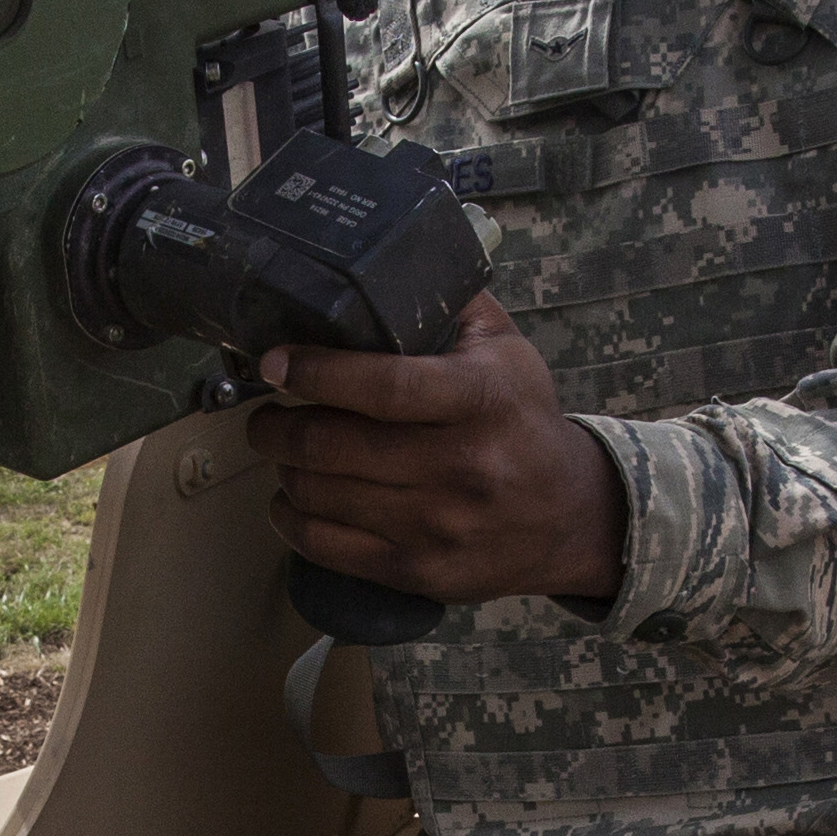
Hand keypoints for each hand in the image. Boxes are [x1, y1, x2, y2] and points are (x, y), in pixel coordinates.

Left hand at [244, 294, 624, 606]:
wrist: (570, 517)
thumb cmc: (523, 421)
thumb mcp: (507, 350)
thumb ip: (451, 302)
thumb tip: (384, 263)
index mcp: (480, 400)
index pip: (382, 386)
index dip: (315, 372)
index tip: (276, 363)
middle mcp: (461, 466)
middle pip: (333, 445)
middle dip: (278, 426)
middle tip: (267, 413)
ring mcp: (438, 525)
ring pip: (320, 495)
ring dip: (283, 469)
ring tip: (281, 450)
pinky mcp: (420, 571)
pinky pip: (328, 546)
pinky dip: (291, 520)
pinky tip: (289, 500)